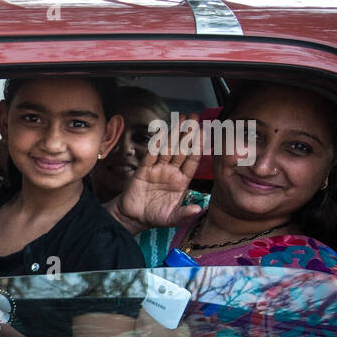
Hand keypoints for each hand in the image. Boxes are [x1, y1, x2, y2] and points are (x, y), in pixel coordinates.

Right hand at [111, 116, 203, 231]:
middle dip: (188, 133)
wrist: (133, 218)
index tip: (203, 133)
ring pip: (168, 149)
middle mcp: (171, 172)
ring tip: (182, 118)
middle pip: (181, 150)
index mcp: (181, 181)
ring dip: (174, 133)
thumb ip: (185, 213)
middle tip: (194, 118)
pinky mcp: (143, 171)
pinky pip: (150, 155)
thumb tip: (198, 209)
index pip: (192, 161)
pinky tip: (162, 133)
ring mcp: (157, 170)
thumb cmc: (154, 216)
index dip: (197, 147)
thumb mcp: (173, 218)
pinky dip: (156, 144)